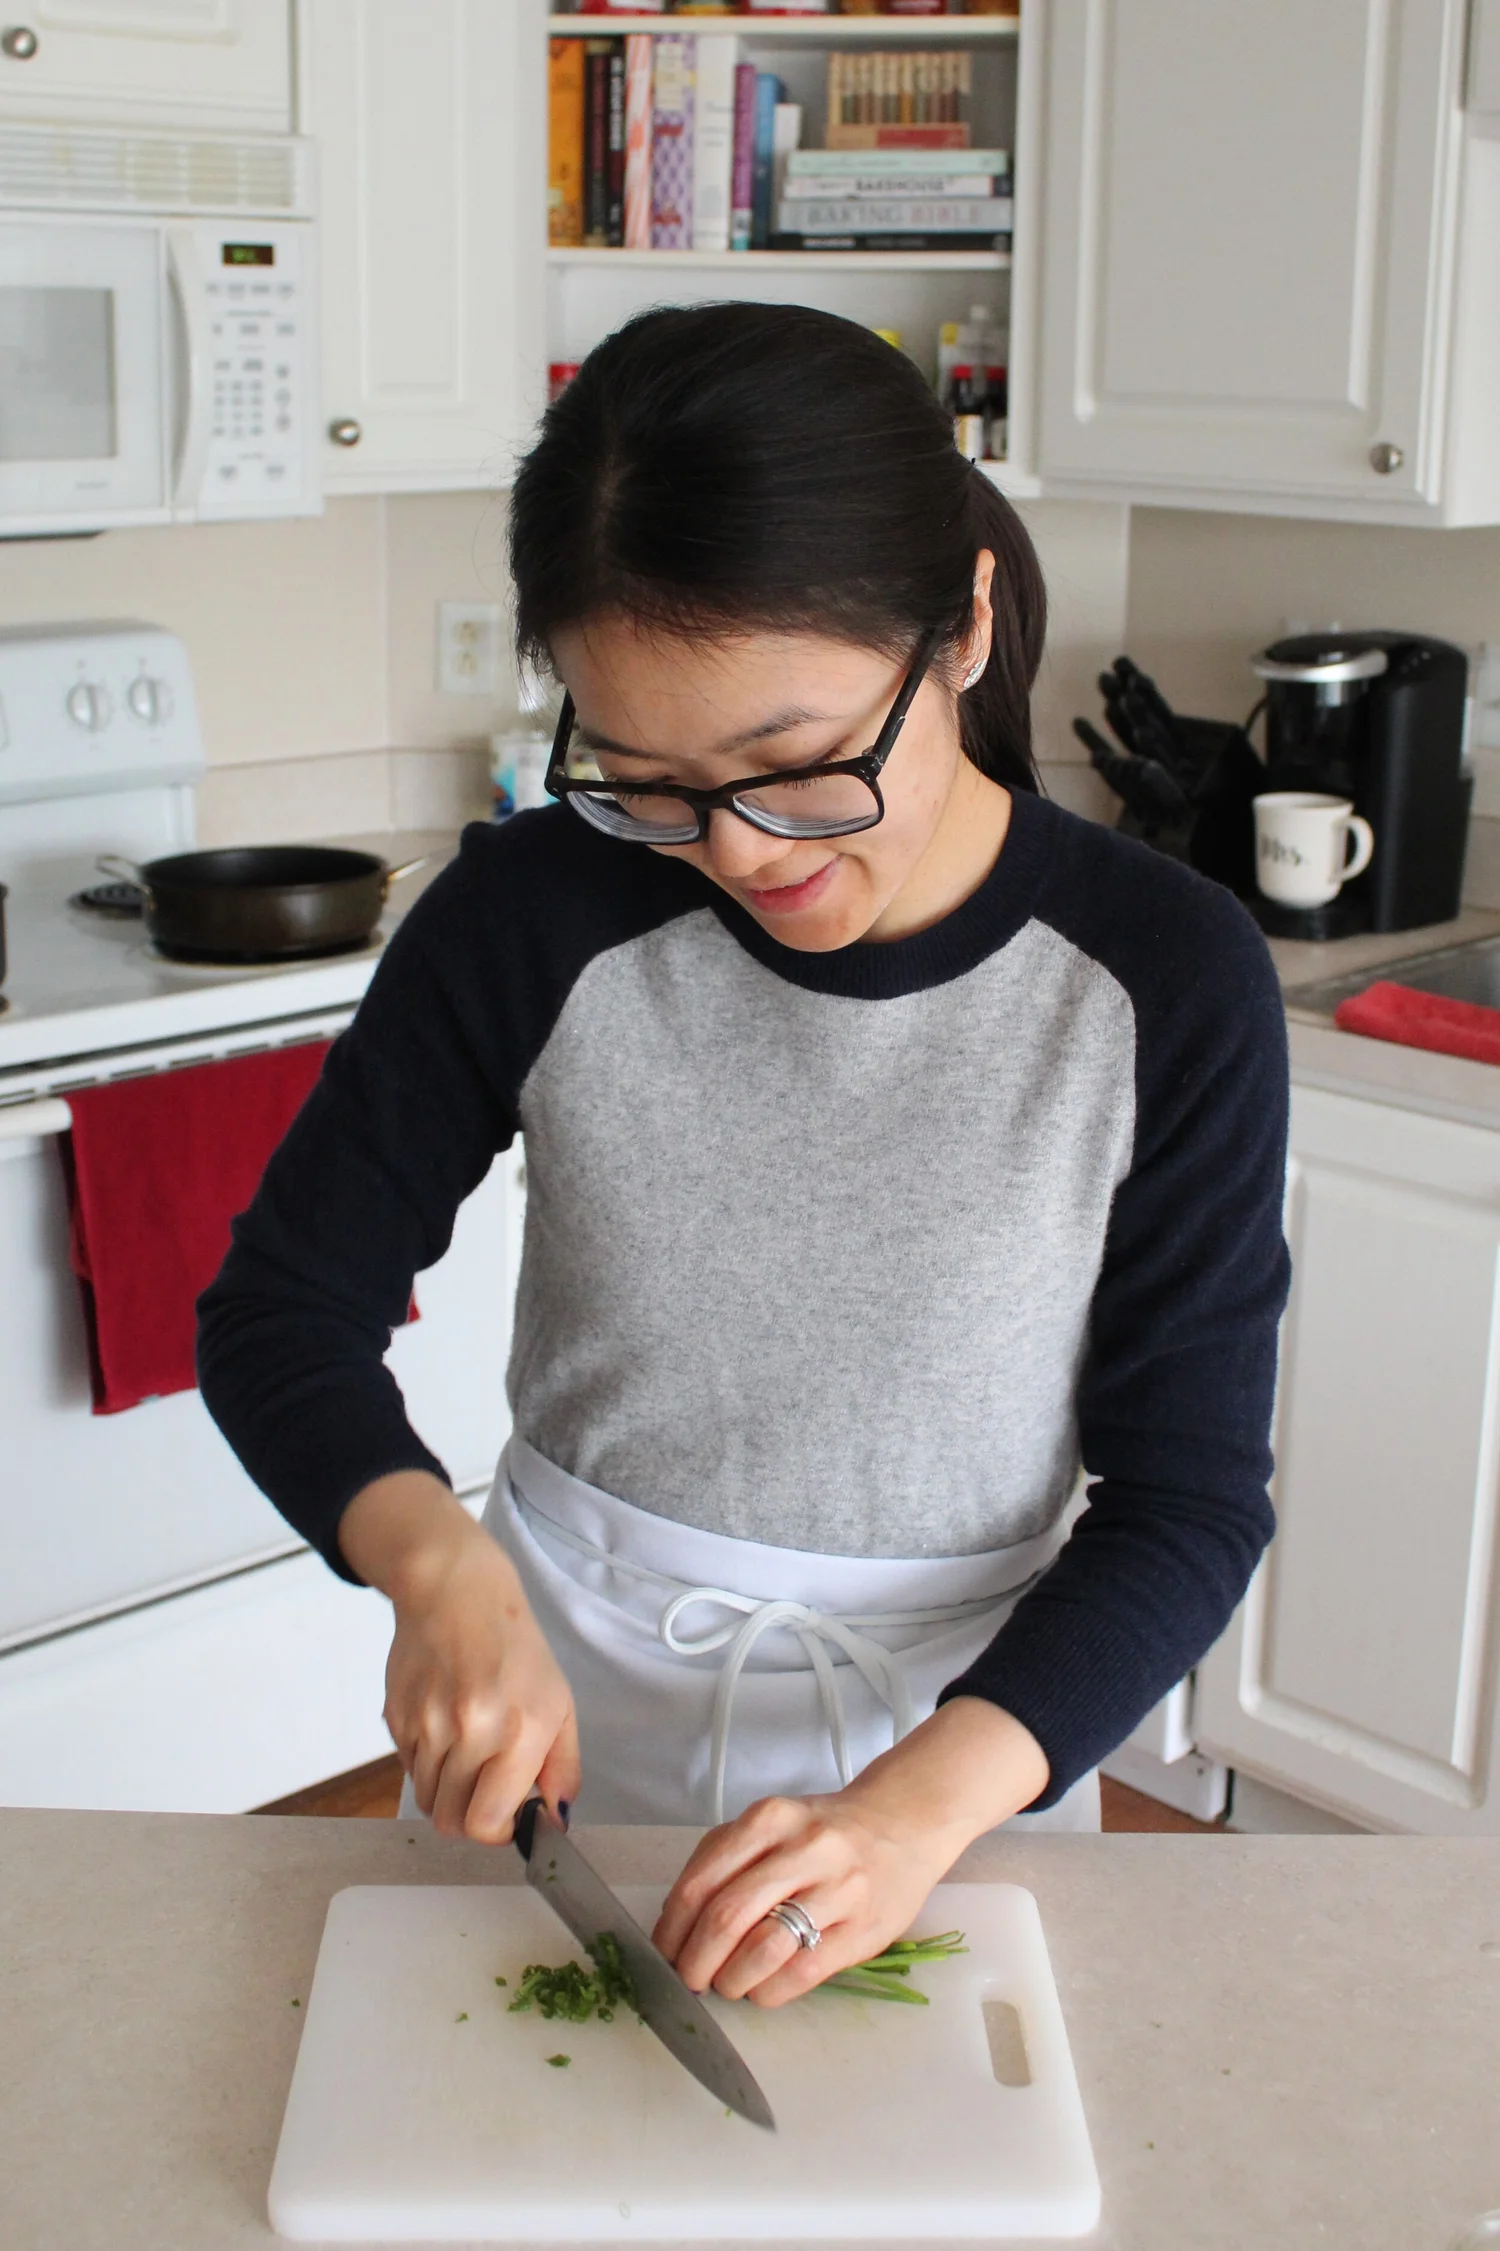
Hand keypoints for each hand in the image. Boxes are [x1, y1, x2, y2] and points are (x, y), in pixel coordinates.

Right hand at [339, 1469, 579, 1842]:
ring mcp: (427, 1724)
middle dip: (469, 1815)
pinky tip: (444, 1727)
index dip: (495, 1831)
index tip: (506, 1814)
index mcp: (520, 1730)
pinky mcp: (396, 1717)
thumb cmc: (515, 1649)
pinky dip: (426, 1764)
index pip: (486, 1823)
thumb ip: (562, 1769)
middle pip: (450, 1820)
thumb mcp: (559, 1703)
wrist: (456, 1593)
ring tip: (466, 1751)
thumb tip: (554, 1824)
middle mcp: (471, 1730)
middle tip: (485, 1789)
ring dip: (446, 1790)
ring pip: (425, 1799)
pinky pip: (408, 1769)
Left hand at [651, 1698, 1046, 2006]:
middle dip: (696, 1961)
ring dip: (732, 1979)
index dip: (673, 1928)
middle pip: (728, 1916)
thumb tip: (675, 1923)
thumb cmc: (824, 1832)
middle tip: (689, 1980)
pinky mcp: (863, 1928)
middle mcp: (803, 1848)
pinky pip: (803, 1971)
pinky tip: (761, 1990)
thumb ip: (725, 1860)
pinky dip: (769, 1990)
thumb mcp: (771, 1824)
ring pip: (764, 1948)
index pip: (701, 1881)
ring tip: (726, 1985)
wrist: (903, 1825)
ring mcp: (838, 1888)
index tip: (663, 1954)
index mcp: (769, 1818)